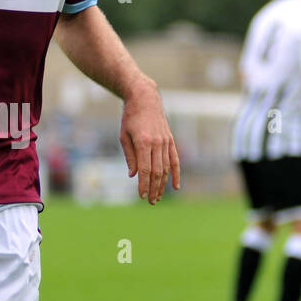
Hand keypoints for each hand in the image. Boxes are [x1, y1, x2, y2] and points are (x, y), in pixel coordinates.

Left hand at [119, 77, 180, 203]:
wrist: (145, 99)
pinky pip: (175, 160)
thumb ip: (130, 156)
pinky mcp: (170, 140)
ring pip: (166, 168)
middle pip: (157, 172)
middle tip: (150, 202)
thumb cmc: (130, 118)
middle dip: (154, 189)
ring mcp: (166, 142)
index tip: (141, 196)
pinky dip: (176, 174)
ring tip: (158, 197)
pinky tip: (176, 186)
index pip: (145, 169)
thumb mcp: (124, 136)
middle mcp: (157, 143)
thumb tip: (134, 175)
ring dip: (163, 185)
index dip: (144, 184)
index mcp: (144, 142)